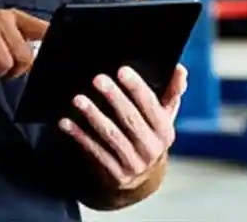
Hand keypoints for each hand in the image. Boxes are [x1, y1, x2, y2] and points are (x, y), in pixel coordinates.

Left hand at [59, 64, 186, 190]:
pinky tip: (67, 123)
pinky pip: (95, 152)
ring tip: (79, 99)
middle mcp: (151, 148)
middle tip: (98, 79)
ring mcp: (133, 163)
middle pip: (130, 120)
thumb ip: (172, 91)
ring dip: (93, 116)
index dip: (137, 88)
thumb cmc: (151, 135)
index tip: (122, 70)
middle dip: (114, 98)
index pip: (152, 106)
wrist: (143, 177)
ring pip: (111, 136)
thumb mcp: (164, 116)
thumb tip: (180, 69)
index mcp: (165, 130)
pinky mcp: (114, 173)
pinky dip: (80, 136)